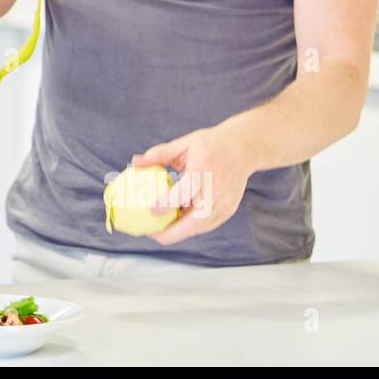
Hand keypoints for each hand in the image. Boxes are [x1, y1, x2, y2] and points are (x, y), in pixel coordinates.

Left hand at [131, 123, 257, 245]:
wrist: (244, 148)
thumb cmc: (211, 144)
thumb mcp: (184, 143)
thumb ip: (159, 154)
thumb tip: (135, 162)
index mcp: (204, 170)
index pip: (186, 192)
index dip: (168, 204)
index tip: (152, 211)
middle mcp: (217, 189)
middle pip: (196, 219)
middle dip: (173, 232)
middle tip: (153, 234)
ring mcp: (226, 201)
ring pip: (202, 226)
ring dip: (181, 231)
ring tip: (162, 232)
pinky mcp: (229, 208)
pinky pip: (209, 224)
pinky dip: (192, 227)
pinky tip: (178, 224)